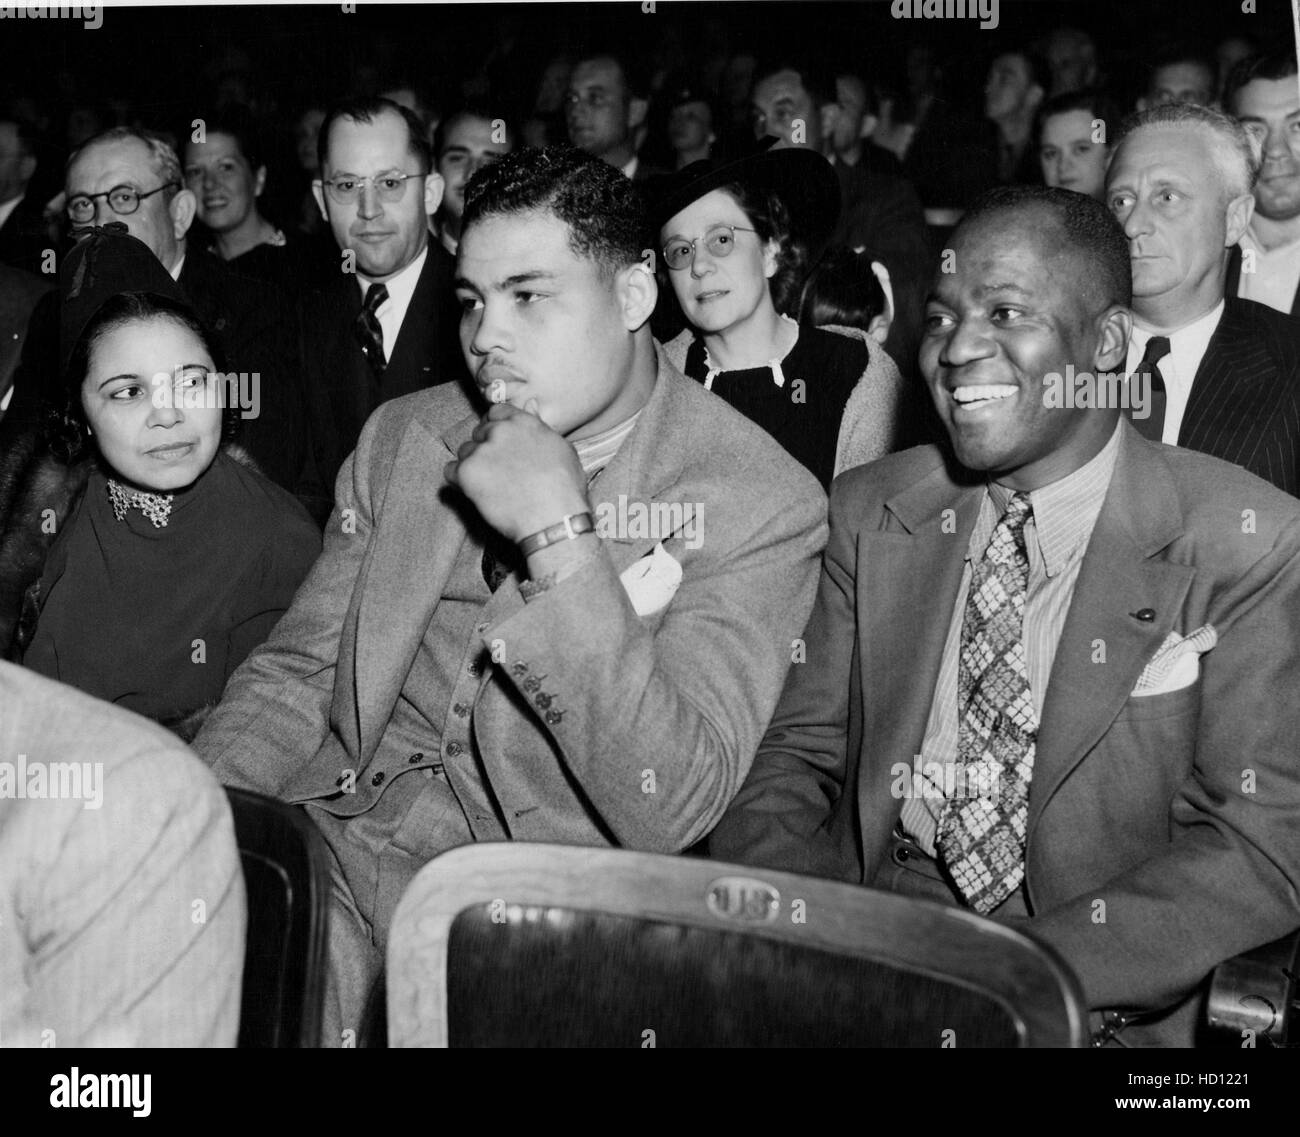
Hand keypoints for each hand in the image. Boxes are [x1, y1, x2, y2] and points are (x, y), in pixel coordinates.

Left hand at [444, 400, 589, 543]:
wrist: (552, 519)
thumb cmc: (564, 490)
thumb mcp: (563, 449)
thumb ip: (539, 426)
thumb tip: (531, 405)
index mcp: (523, 422)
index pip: (496, 413)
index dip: (496, 428)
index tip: (500, 444)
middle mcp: (500, 431)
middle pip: (479, 433)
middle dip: (485, 448)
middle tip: (498, 470)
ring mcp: (481, 451)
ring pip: (465, 452)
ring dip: (473, 465)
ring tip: (491, 485)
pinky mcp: (467, 473)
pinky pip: (450, 471)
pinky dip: (459, 482)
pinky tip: (477, 492)